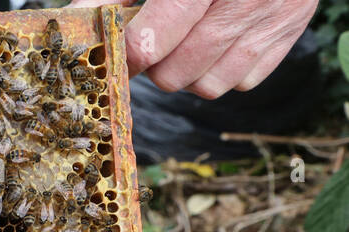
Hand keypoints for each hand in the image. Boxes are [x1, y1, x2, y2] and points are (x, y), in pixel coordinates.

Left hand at [68, 0, 319, 98]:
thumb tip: (77, 18)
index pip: (148, 44)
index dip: (126, 52)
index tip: (118, 47)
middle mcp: (243, 1)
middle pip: (174, 74)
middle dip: (156, 62)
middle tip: (156, 36)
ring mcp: (273, 17)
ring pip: (208, 86)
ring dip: (188, 71)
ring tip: (188, 36)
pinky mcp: (292, 28)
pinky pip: (244, 81)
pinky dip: (225, 68)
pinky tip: (220, 36)